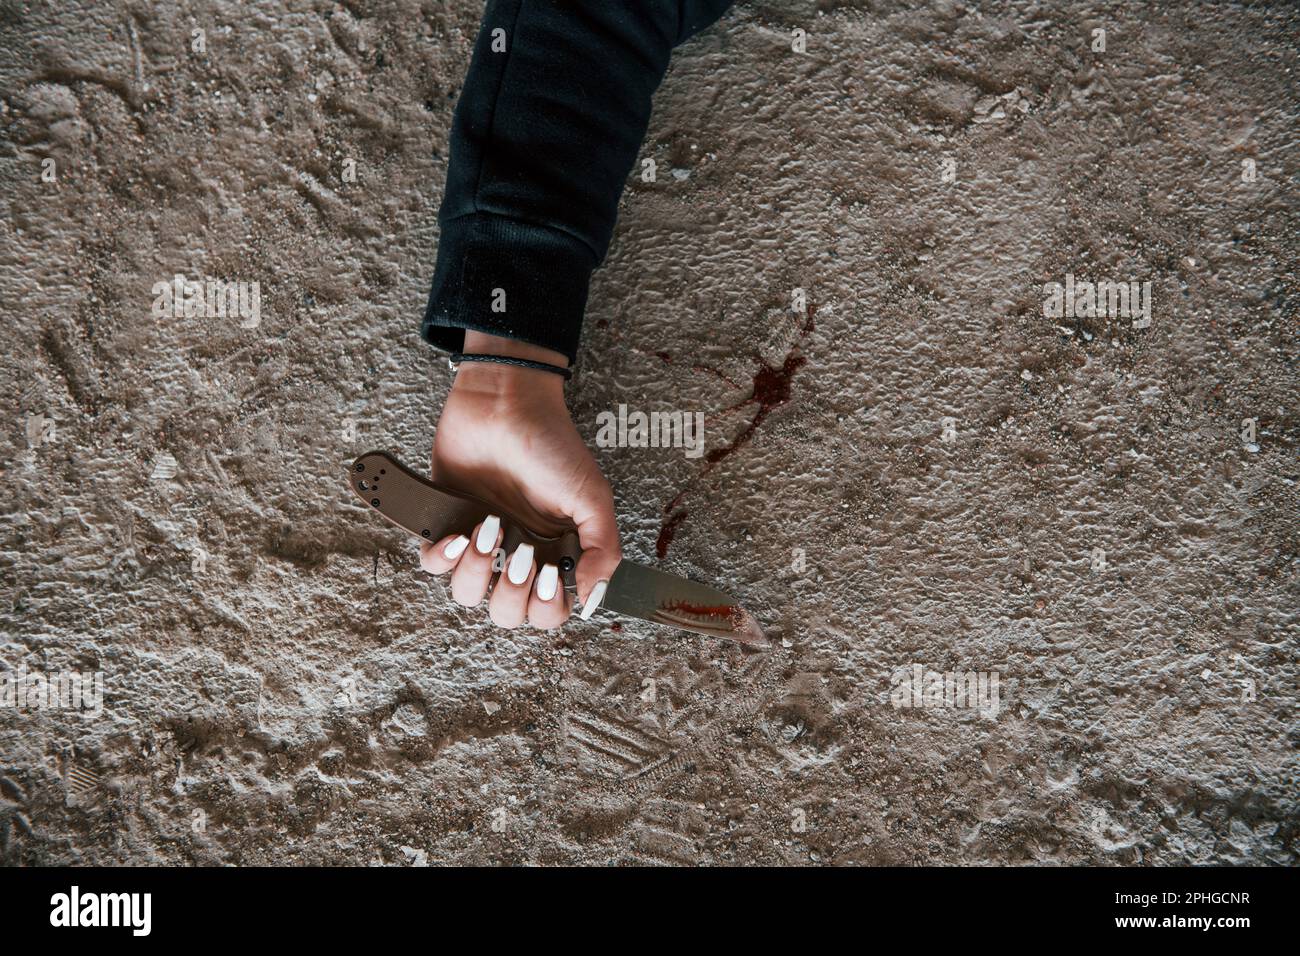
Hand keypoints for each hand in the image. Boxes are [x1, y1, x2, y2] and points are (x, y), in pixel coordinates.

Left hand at [417, 331, 621, 628]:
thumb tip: (590, 597)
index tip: (550, 576)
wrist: (505, 404)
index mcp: (554, 556)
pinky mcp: (444, 523)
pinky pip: (432, 564)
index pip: (549, 612)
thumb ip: (601, 550)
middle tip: (521, 558)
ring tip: (489, 533)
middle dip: (511, 594)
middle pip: (507, 613)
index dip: (547, 607)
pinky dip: (443, 557)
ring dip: (476, 573)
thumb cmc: (552, 445)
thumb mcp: (592, 497)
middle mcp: (516, 556)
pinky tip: (459, 534)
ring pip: (466, 594)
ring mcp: (480, 543)